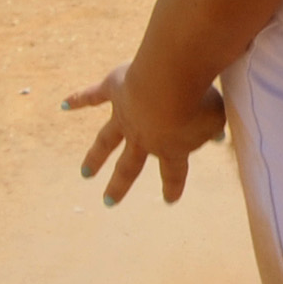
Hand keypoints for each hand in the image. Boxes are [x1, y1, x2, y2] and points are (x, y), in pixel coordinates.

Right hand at [64, 63, 225, 205]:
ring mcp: (124, 116)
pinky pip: (93, 96)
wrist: (170, 81)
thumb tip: (217, 138)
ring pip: (106, 141)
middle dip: (120, 185)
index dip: (173, 185)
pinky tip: (65, 105)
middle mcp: (143, 137)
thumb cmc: (199, 101)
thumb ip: (214, 130)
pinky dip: (78, 99)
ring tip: (86, 172)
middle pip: (130, 166)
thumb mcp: (216, 118)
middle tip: (109, 202)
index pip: (173, 172)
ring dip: (95, 157)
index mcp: (171, 148)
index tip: (170, 200)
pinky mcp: (113, 90)